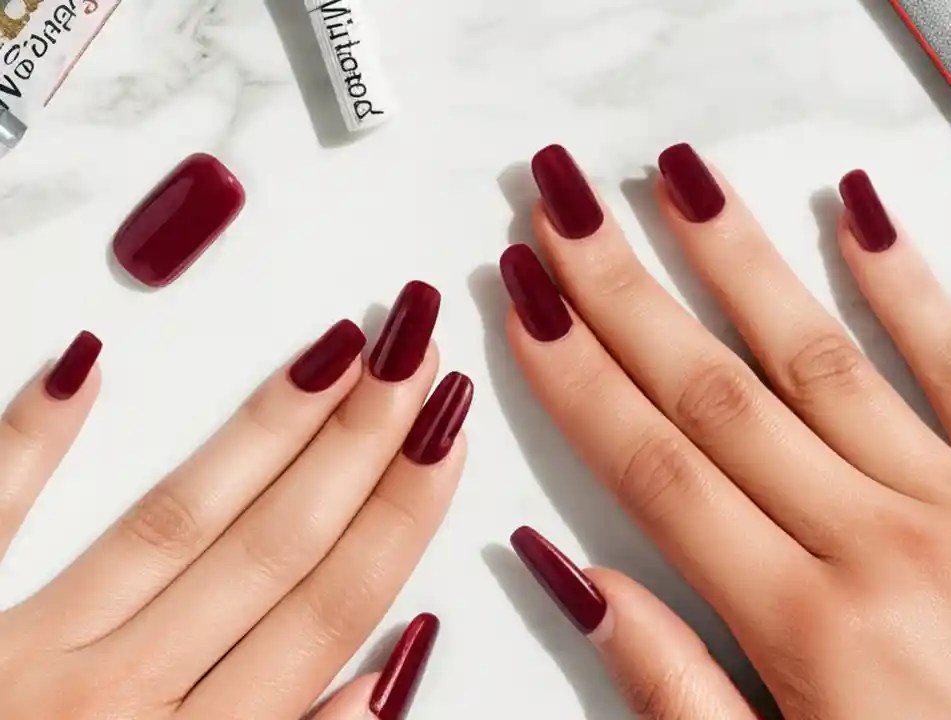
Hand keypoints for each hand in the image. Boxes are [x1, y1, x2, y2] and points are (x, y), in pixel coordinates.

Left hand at [0, 282, 468, 719]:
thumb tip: (384, 676)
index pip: (326, 614)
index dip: (398, 517)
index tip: (447, 434)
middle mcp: (115, 700)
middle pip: (271, 551)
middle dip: (358, 446)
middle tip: (417, 352)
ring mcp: (23, 654)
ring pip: (173, 523)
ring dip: (264, 431)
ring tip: (334, 350)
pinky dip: (29, 443)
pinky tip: (85, 363)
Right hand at [500, 144, 950, 718]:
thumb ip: (683, 691)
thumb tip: (585, 587)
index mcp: (813, 631)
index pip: (660, 473)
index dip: (582, 382)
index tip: (527, 306)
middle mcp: (886, 546)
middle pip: (723, 396)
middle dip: (630, 296)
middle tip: (566, 213)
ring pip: (828, 359)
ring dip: (742, 263)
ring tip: (677, 184)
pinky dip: (909, 286)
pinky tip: (856, 215)